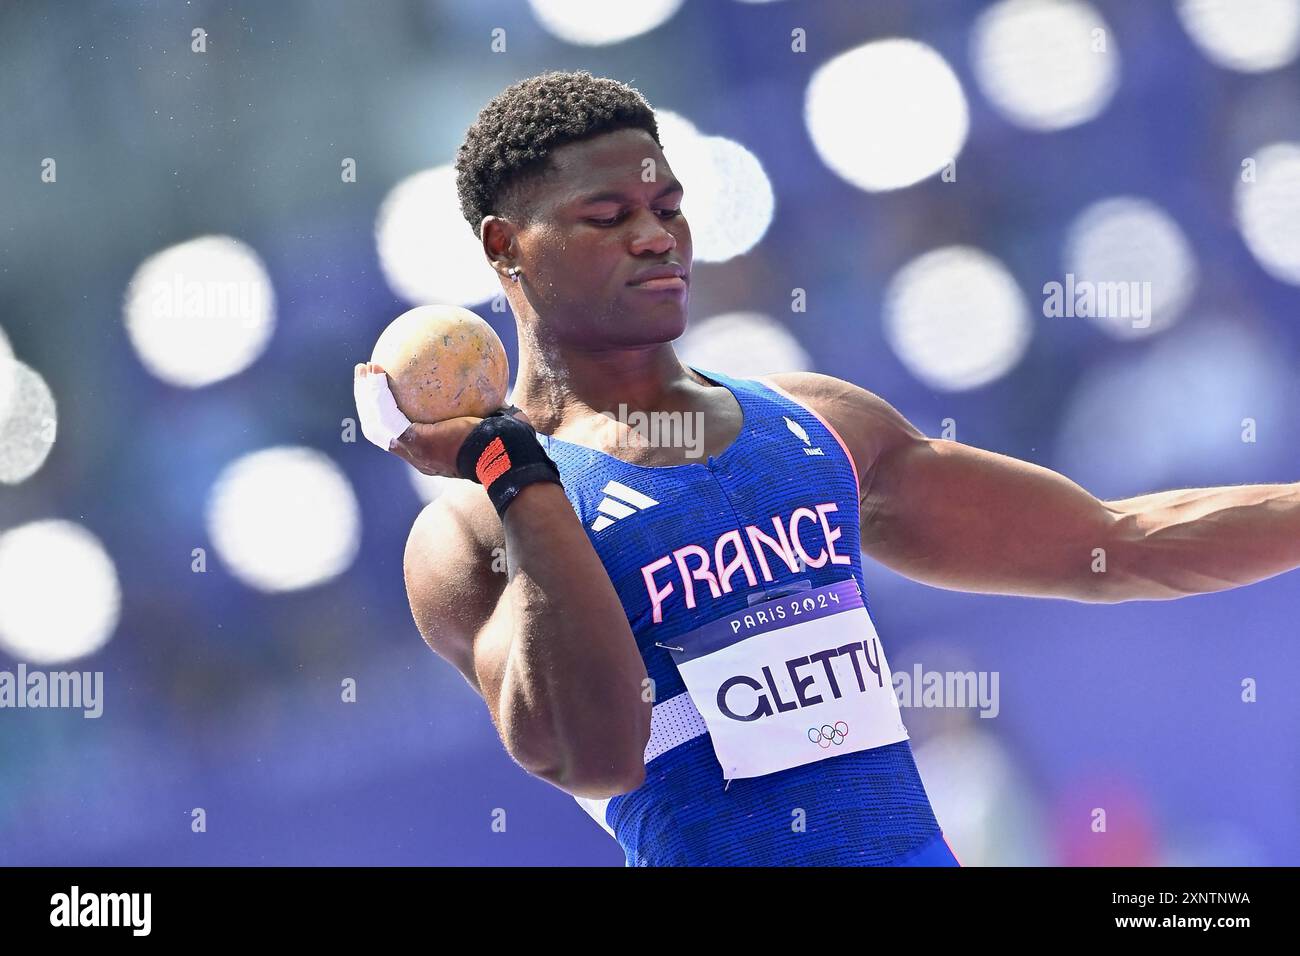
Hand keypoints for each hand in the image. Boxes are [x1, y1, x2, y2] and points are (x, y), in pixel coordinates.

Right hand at [353, 362, 531, 478]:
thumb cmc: (512, 441)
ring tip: (363, 370)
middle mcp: (419, 456)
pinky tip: (376, 372)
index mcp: (435, 453)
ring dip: (366, 395)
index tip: (391, 392)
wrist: (508, 456)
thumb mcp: (498, 420)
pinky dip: (377, 392)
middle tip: (369, 378)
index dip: (392, 415)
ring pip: (376, 421)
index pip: (405, 434)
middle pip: (382, 430)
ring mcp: (413, 451)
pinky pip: (387, 411)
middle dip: (371, 404)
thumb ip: (487, 406)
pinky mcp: (413, 440)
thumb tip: (493, 383)